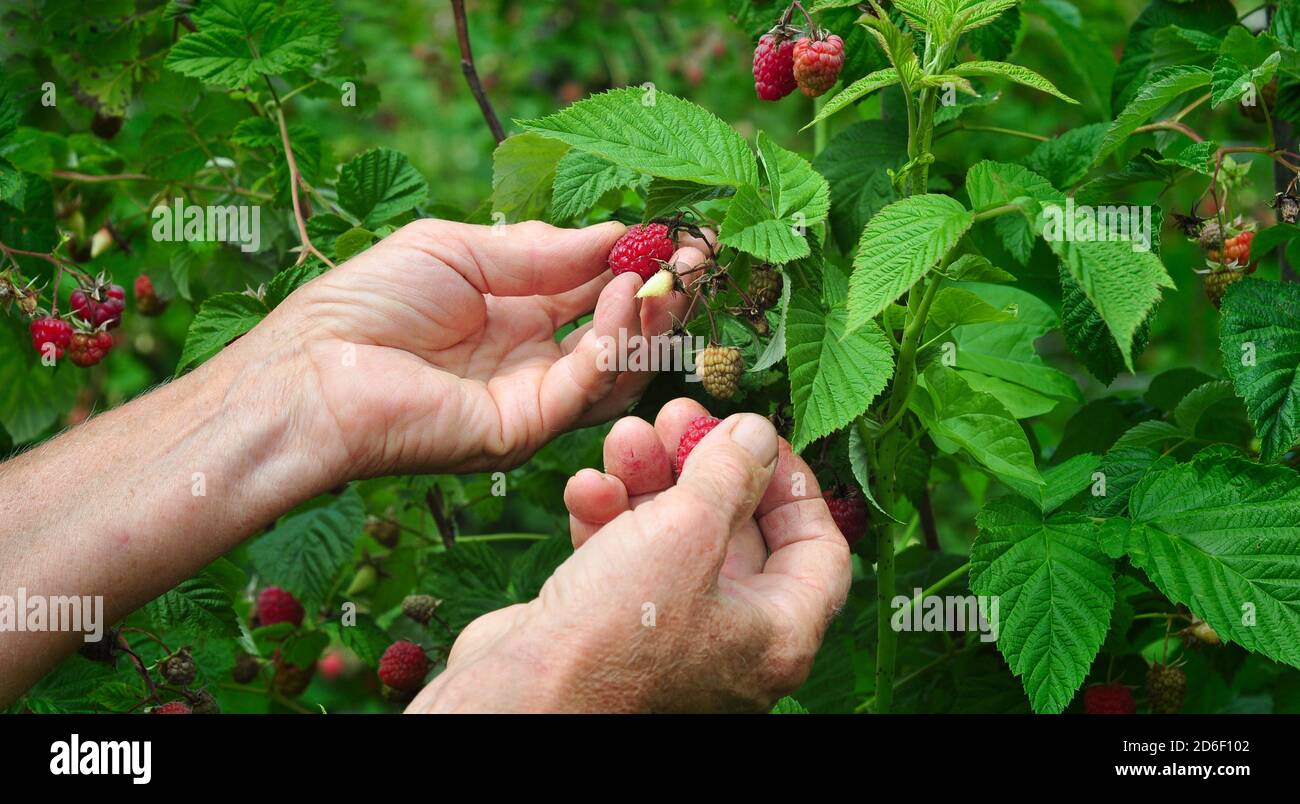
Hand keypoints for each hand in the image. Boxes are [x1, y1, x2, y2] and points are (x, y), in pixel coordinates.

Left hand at [246, 219, 701, 477]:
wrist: (313, 371)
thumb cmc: (367, 304)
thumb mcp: (459, 250)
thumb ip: (539, 250)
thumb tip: (616, 235)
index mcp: (511, 312)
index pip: (592, 287)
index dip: (637, 260)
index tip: (680, 234)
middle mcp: (529, 358)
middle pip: (615, 330)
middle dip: (659, 291)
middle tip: (696, 257)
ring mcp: (531, 398)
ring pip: (615, 365)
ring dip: (646, 316)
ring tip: (665, 273)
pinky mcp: (525, 430)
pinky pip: (587, 387)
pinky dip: (611, 341)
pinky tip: (616, 297)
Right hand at [406, 402, 851, 712]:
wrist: (518, 700)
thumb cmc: (613, 636)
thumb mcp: (686, 532)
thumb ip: (729, 474)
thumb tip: (757, 434)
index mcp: (777, 634)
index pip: (818, 549)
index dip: (792, 484)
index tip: (758, 437)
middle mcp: (731, 641)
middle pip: (737, 533)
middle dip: (702, 467)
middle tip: (676, 418)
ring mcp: (670, 637)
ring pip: (674, 538)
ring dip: (649, 481)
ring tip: (624, 438)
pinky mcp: (613, 630)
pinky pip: (626, 560)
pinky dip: (609, 518)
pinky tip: (586, 487)